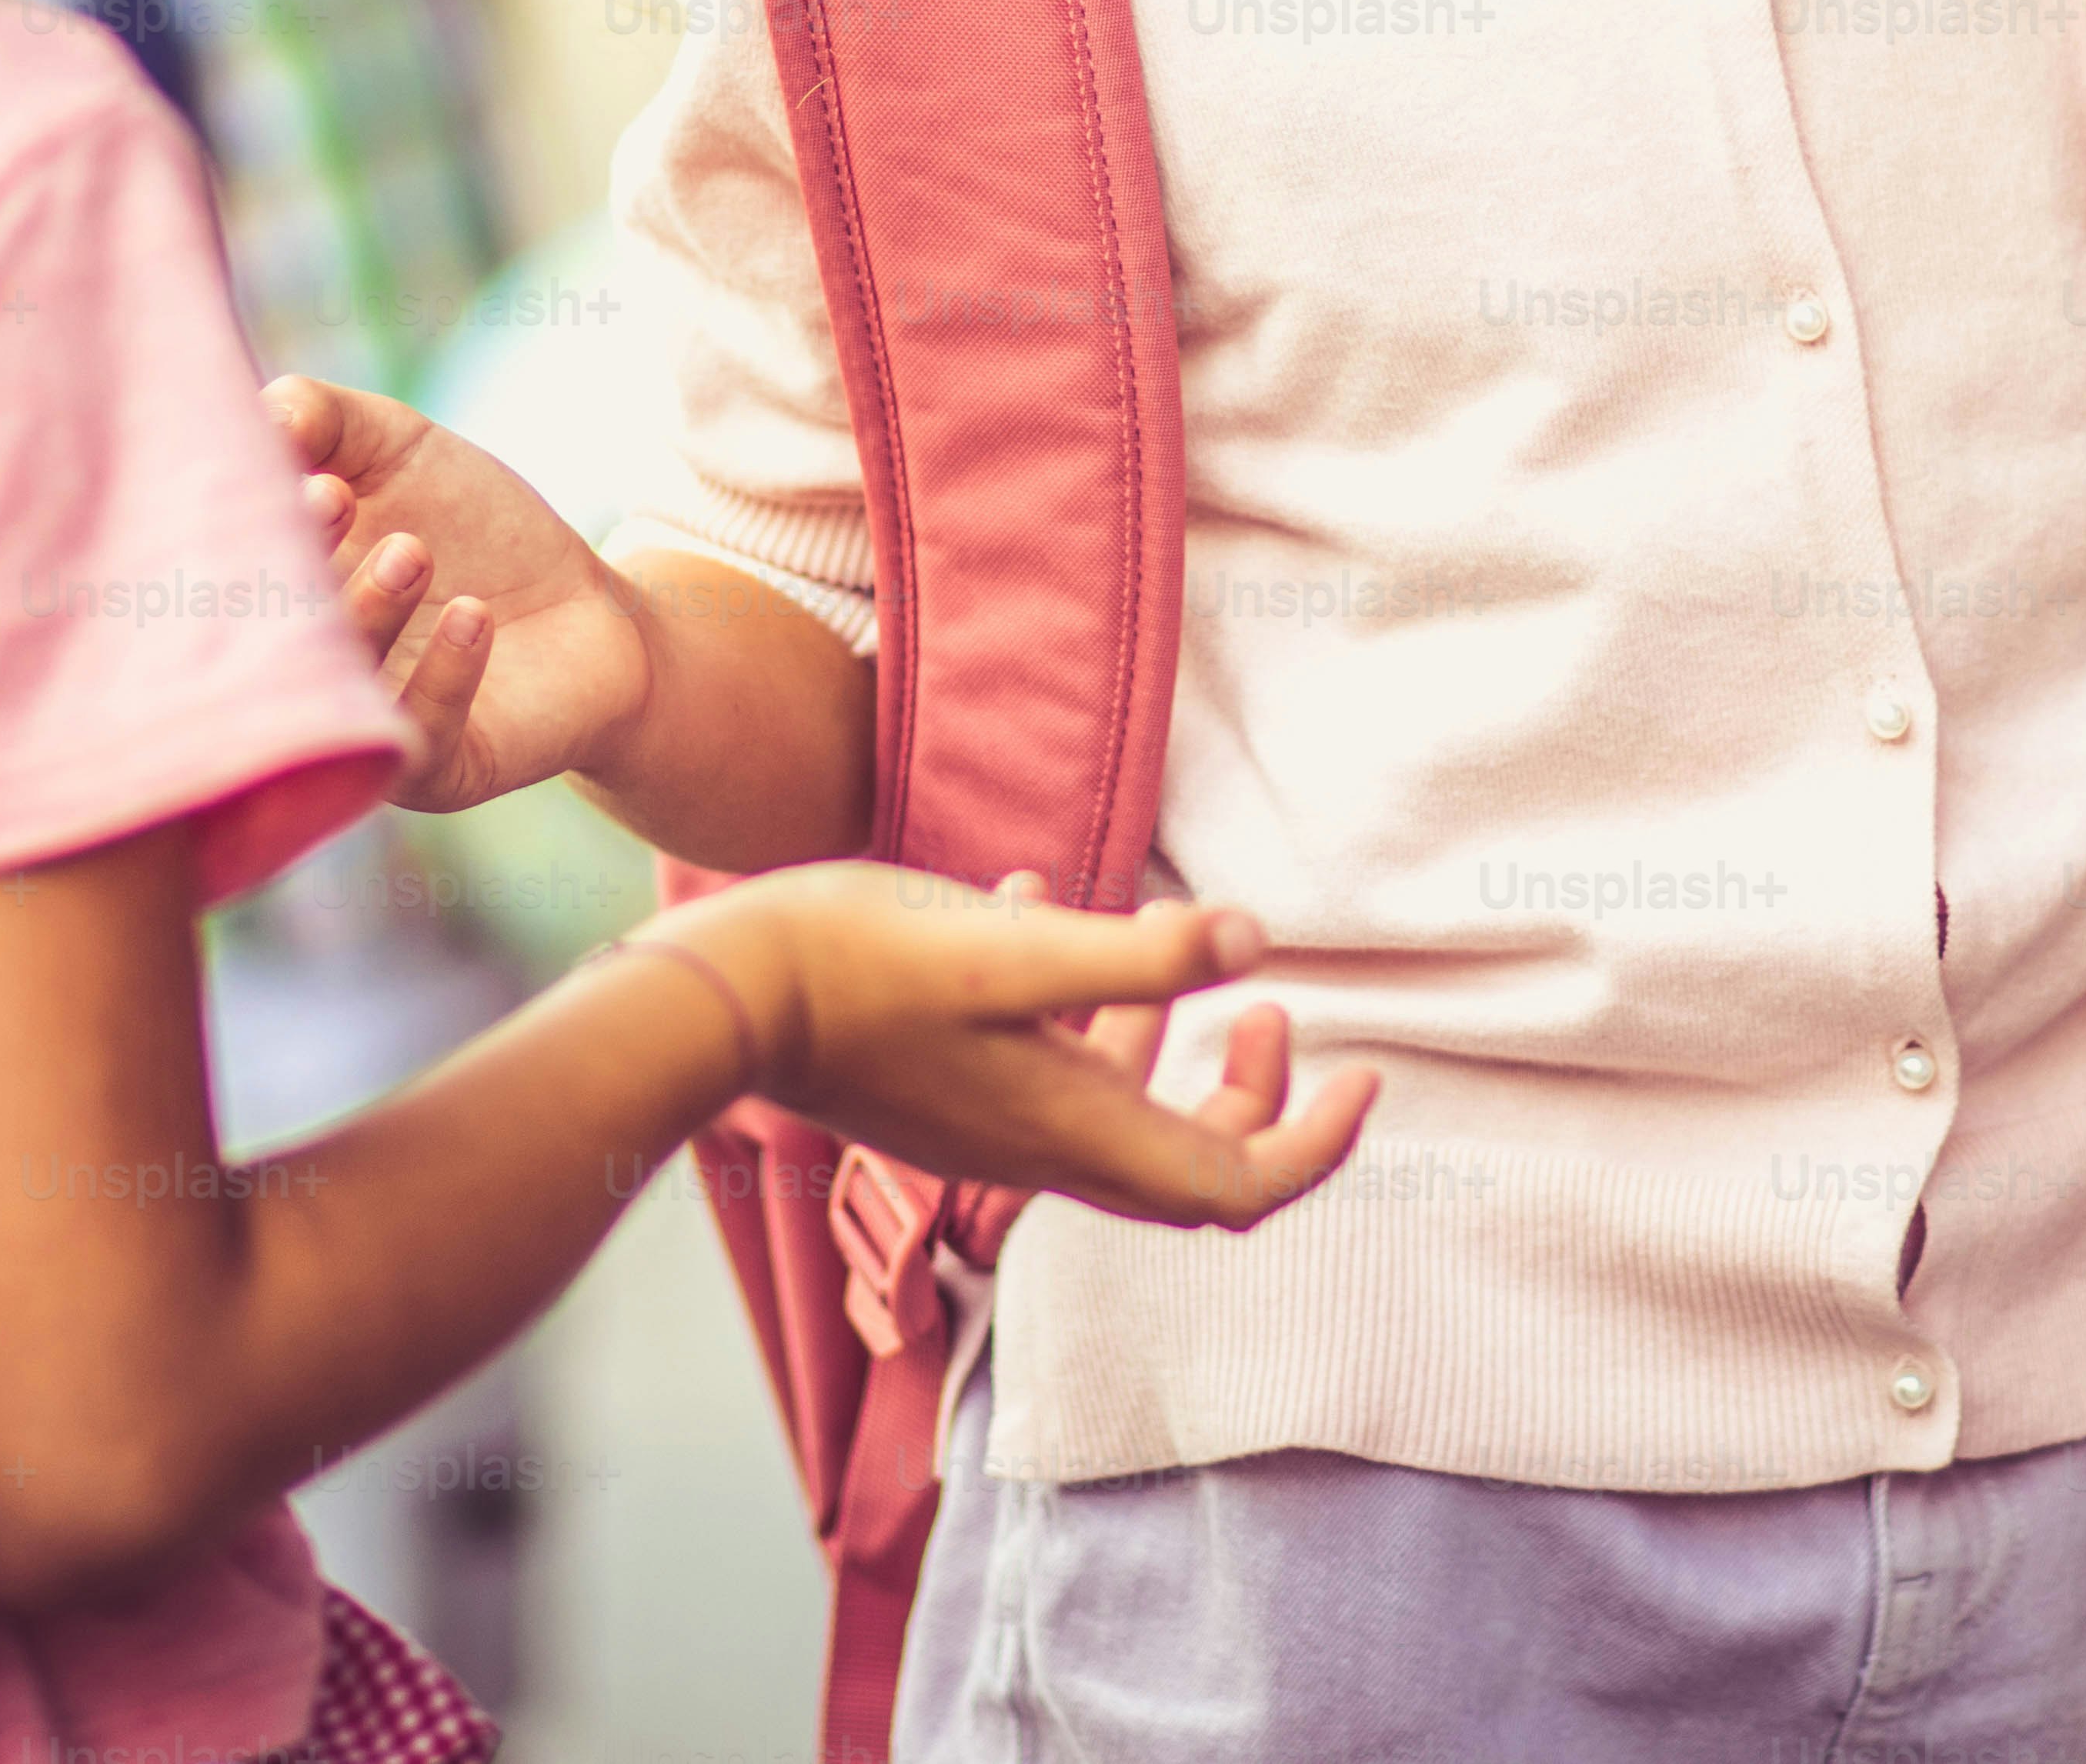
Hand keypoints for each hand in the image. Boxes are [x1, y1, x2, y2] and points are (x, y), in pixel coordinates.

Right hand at [269, 376, 651, 810]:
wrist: (594, 609)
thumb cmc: (478, 526)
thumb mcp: (398, 448)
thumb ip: (324, 418)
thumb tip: (261, 415)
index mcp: (277, 596)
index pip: (229, 576)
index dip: (250, 525)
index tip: (296, 469)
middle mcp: (307, 672)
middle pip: (273, 635)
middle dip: (296, 567)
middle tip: (330, 498)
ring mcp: (368, 725)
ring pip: (342, 688)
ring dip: (371, 611)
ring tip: (415, 550)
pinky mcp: (439, 770)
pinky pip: (420, 740)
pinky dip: (443, 678)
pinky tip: (474, 618)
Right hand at [674, 869, 1381, 1230]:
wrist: (723, 997)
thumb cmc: (864, 967)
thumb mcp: (1015, 948)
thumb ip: (1138, 953)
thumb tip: (1254, 941)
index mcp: (1075, 1134)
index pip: (1236, 1188)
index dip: (1314, 1145)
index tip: (1362, 1075)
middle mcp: (1038, 1151)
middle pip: (1186, 1168)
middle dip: (1250, 1098)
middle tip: (1265, 1011)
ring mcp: (984, 1128)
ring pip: (1110, 1109)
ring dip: (1157, 1035)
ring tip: (1167, 939)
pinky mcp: (939, 1091)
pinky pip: (1036, 1065)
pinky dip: (1065, 1003)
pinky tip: (1028, 896)